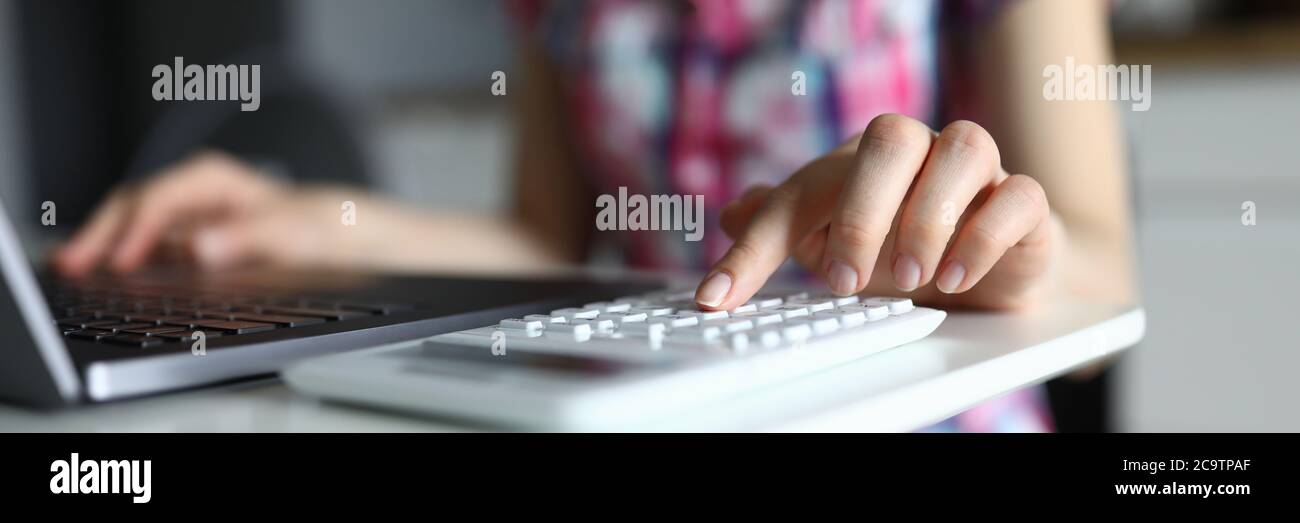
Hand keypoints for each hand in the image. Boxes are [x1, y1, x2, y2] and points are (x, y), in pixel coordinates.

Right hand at [52, 150, 362, 274]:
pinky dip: (118, 254)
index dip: (134, 231)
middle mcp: (190, 189)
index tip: (118, 261)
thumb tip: (200, 247)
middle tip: (70, 263)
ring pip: (130, 222)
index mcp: (210, 178)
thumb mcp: (287, 232)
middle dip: (100, 233)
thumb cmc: (312, 226)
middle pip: (131, 206)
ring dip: (101, 243)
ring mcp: (183, 212)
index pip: (159, 200)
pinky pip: (141, 242)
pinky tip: (98, 272)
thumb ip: (244, 238)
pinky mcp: (182, 235)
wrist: (330, 233)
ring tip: (69, 267)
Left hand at [696, 114, 1063, 310]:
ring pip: (965, 147)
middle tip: (846, 280)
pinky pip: (1019, 194)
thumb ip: (783, 230)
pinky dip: (985, 236)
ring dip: (929, 217)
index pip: (801, 189)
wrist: (996, 265)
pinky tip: (956, 277)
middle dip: (862, 211)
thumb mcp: (836, 245)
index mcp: (860, 163)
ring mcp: (977, 171)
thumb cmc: (905, 246)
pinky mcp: (1025, 202)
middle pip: (891, 137)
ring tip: (910, 277)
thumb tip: (731, 212)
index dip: (756, 245)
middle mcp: (920, 151)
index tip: (719, 297)